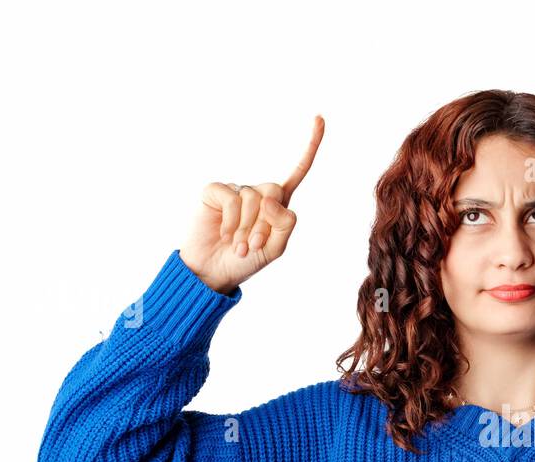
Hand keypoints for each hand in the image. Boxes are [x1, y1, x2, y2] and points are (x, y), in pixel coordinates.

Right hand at [179, 115, 324, 294]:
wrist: (214, 270)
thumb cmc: (245, 260)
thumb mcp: (275, 248)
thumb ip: (284, 223)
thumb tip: (271, 197)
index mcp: (278, 204)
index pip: (297, 172)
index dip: (310, 146)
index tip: (319, 118)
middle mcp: (258, 193)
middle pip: (274, 193)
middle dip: (265, 225)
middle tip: (253, 246)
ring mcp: (236, 190)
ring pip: (253, 198)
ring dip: (247, 228)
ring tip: (238, 245)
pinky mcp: (216, 191)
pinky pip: (232, 199)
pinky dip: (231, 222)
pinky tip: (225, 235)